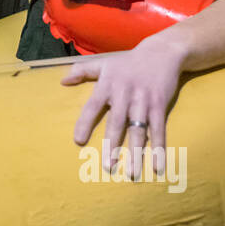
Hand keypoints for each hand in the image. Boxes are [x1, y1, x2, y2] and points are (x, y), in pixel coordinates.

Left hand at [64, 37, 185, 179]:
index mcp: (107, 85)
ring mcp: (143, 100)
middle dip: (112, 145)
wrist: (161, 52)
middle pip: (116, 123)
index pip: (92, 107)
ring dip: (136, 152)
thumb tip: (62, 82)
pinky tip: (157, 166)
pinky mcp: (160, 104)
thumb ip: (82, 71)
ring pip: (138, 130)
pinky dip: (159, 148)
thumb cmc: (128, 61)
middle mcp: (124, 94)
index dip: (85, 123)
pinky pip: (158, 129)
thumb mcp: (104, 63)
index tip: (78, 141)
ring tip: (132, 173)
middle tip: (107, 167)